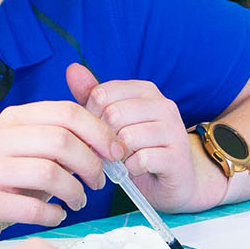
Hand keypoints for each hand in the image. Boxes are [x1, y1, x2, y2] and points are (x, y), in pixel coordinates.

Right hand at [0, 100, 123, 248]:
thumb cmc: (2, 181)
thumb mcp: (28, 149)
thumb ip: (62, 138)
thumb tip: (111, 139)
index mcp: (13, 119)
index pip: (66, 112)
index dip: (100, 132)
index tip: (117, 153)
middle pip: (61, 140)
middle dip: (91, 163)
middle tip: (99, 182)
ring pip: (50, 173)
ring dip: (75, 192)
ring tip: (78, 202)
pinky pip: (33, 208)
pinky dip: (54, 214)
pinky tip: (56, 216)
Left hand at [67, 63, 210, 210]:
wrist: (173, 180)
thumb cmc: (138, 148)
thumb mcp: (112, 121)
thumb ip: (93, 96)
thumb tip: (72, 68)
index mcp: (145, 90)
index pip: (102, 94)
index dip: (90, 118)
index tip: (96, 133)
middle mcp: (163, 104)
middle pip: (113, 115)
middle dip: (103, 139)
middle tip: (107, 151)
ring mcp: (173, 129)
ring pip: (127, 138)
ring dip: (117, 156)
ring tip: (122, 160)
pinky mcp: (177, 156)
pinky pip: (140, 160)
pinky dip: (131, 170)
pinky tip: (136, 169)